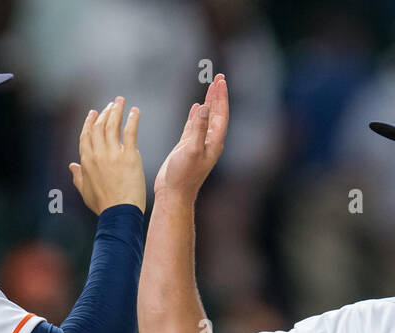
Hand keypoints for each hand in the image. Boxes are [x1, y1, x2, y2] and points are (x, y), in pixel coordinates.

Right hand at [70, 96, 146, 214]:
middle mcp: (97, 154)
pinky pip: (130, 133)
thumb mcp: (85, 191)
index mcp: (86, 160)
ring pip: (112, 126)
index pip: (86, 135)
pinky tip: (135, 111)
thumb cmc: (103, 205)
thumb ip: (78, 177)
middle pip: (99, 127)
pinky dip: (132, 120)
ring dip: (116, 111)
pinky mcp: (129, 156)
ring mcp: (113, 154)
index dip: (90, 122)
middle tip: (110, 104)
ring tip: (120, 101)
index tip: (94, 113)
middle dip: (104, 113)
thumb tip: (72, 166)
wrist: (119, 213)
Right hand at [154, 74, 228, 200]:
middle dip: (217, 95)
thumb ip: (199, 128)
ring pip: (207, 117)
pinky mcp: (188, 146)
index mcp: (214, 142)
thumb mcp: (191, 149)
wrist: (174, 193)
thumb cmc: (183, 175)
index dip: (221, 96)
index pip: (221, 114)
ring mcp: (199, 144)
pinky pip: (195, 125)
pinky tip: (196, 107)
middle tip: (219, 77)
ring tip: (210, 88)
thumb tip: (204, 107)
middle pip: (216, 113)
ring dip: (209, 102)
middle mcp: (209, 142)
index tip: (220, 80)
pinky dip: (197, 114)